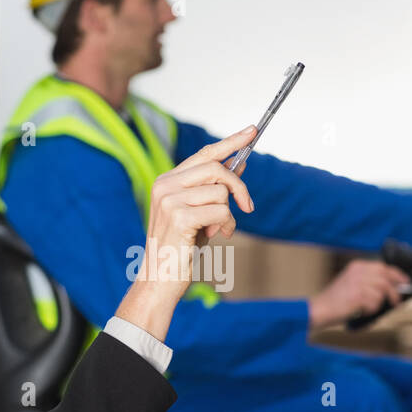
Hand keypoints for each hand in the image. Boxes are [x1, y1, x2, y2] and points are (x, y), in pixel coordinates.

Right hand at [114, 126, 255, 339]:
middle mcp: (165, 185)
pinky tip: (216, 237)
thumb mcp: (201, 214)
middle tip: (248, 206)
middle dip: (239, 186)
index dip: (230, 142)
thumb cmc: (180, 249)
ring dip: (229, 214)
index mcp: (167, 181)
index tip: (252, 130)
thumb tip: (240, 164)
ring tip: (219, 231)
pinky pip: (221, 211)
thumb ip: (215, 189)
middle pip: (216, 168)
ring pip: (221, 191)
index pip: (204, 154)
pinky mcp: (179, 217)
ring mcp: (170, 200)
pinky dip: (227, 225)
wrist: (159, 280)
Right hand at [308, 258, 409, 328]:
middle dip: (394, 290)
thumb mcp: (352, 283)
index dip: (397, 275)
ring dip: (378, 303)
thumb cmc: (336, 300)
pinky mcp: (358, 295)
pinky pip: (375, 302)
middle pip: (386, 278)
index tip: (405, 282)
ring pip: (382, 291)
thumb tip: (391, 286)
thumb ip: (369, 281)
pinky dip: (371, 309)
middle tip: (396, 300)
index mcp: (357, 266)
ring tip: (368, 307)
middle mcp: (358, 271)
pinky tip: (361, 310)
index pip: (383, 267)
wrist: (320, 309)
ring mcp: (358, 282)